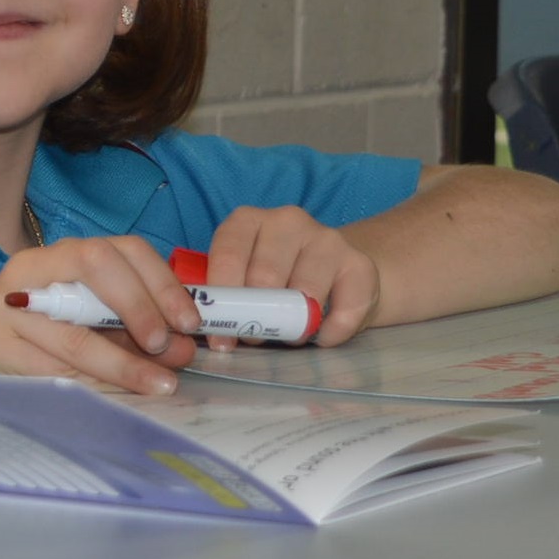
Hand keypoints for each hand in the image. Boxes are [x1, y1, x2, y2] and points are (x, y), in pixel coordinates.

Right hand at [0, 235, 201, 393]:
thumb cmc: (39, 336)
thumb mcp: (86, 320)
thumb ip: (131, 327)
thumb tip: (183, 346)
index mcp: (64, 255)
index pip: (120, 249)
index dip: (161, 282)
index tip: (189, 321)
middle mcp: (33, 268)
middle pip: (95, 264)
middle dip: (140, 305)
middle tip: (168, 346)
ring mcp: (8, 304)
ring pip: (75, 332)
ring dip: (125, 363)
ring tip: (160, 384)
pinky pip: (51, 369)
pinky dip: (90, 385)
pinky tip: (114, 399)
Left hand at [202, 205, 380, 349]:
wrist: (334, 275)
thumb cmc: (274, 281)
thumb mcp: (241, 279)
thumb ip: (221, 295)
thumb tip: (199, 328)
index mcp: (248, 221)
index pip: (228, 254)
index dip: (222, 296)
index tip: (219, 332)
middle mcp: (287, 221)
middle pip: (265, 274)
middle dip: (256, 315)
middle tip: (254, 337)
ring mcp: (326, 238)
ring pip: (306, 291)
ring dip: (295, 326)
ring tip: (290, 335)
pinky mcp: (359, 263)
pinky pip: (345, 308)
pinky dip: (332, 331)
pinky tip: (323, 336)